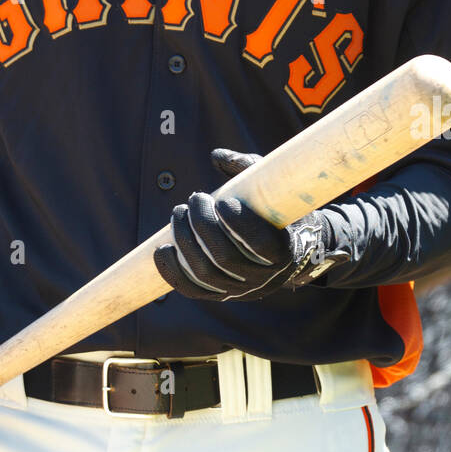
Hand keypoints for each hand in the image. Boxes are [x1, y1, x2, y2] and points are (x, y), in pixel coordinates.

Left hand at [153, 148, 350, 300]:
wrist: (289, 251)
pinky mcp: (222, 295)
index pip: (260, 244)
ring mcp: (241, 290)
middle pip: (225, 258)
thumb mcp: (272, 186)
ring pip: (205, 274)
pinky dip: (172, 271)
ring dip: (184, 241)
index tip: (223, 200)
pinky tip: (161, 250)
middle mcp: (264, 277)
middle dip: (202, 224)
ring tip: (179, 213)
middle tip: (195, 198)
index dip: (238, 223)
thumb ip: (248, 168)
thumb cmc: (276, 210)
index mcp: (284, 250)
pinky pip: (193, 290)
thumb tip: (217, 156)